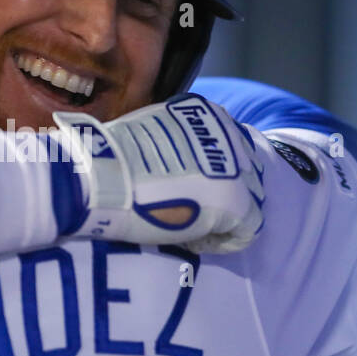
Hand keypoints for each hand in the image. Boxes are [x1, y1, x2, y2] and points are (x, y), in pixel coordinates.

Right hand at [52, 94, 264, 253]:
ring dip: (225, 216)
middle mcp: (229, 137)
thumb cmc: (115, 158)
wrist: (106, 179)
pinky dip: (221, 240)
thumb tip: (178, 163)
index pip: (226, 146)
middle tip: (194, 211)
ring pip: (251, 200)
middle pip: (244, 171)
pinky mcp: (238, 205)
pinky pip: (244, 230)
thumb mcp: (151, 132)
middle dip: (224, 192)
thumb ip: (175, 141)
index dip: (211, 171)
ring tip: (192, 228)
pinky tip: (193, 241)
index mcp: (208, 114)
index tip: (187, 189)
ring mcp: (237, 171)